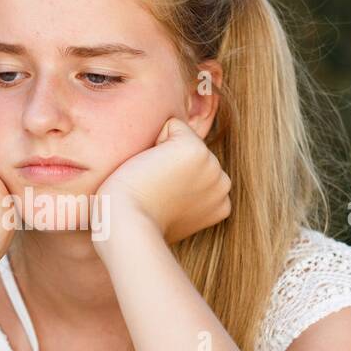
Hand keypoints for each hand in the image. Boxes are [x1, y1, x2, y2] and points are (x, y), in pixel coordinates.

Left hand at [94, 117, 231, 244]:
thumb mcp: (171, 210)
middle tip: (155, 193)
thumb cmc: (137, 221)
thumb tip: (173, 176)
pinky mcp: (195, 150)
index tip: (161, 203)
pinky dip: (154, 140)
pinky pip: (172, 125)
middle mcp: (222, 184)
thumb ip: (184, 193)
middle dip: (169, 164)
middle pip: (190, 151)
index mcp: (221, 202)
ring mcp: (212, 166)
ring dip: (162, 153)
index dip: (170, 181)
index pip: (195, 170)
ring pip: (181, 137)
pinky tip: (149, 168)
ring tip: (152, 183)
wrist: (128, 226)